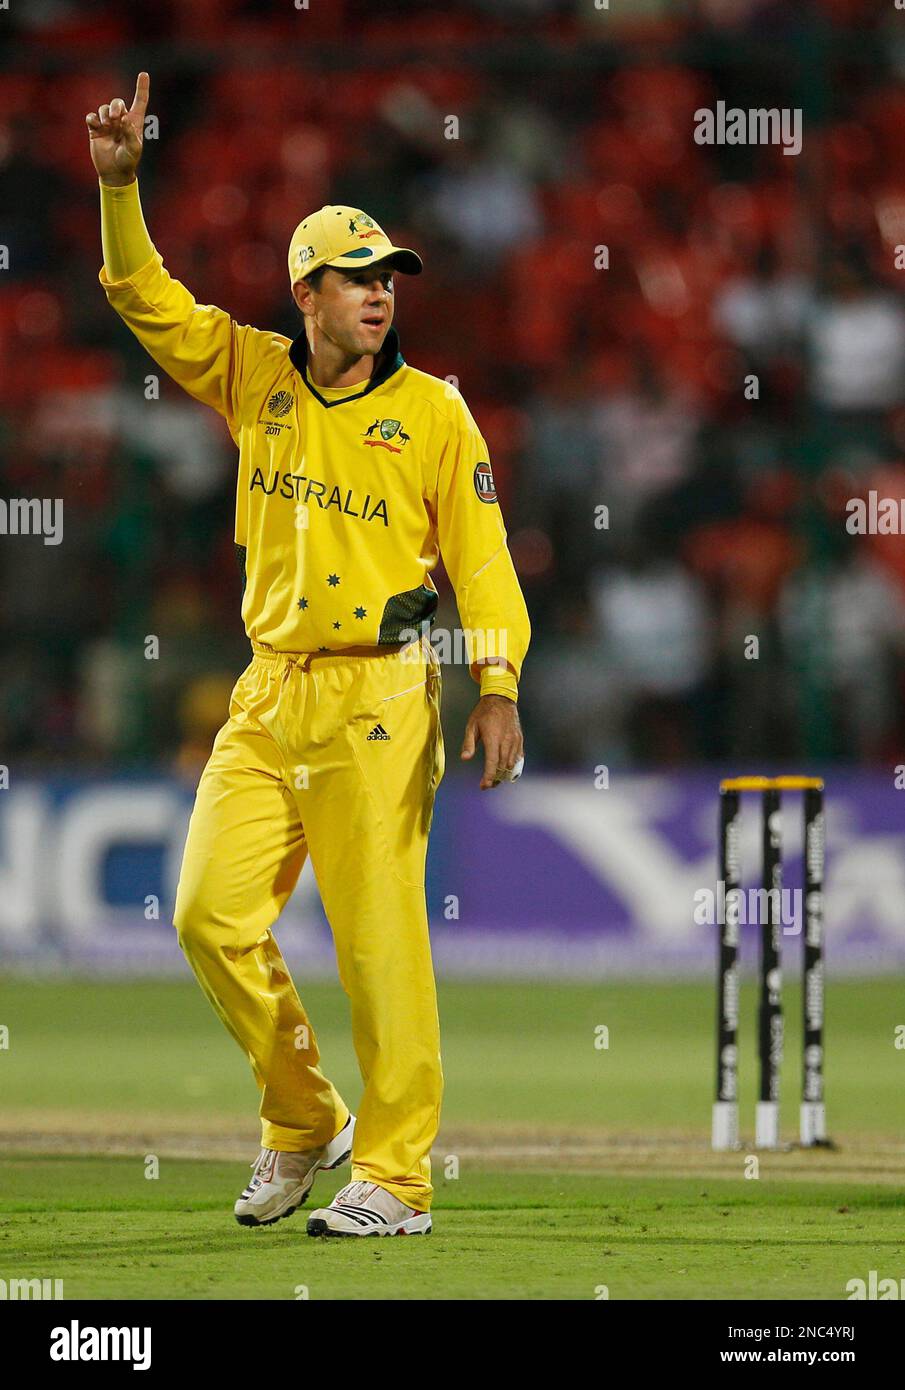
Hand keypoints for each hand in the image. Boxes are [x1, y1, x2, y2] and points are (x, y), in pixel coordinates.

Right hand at [86, 71, 149, 185]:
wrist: (114, 172)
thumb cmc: (128, 161)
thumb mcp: (134, 149)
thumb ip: (130, 134)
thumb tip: (124, 119)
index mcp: (134, 123)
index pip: (140, 101)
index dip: (142, 88)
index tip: (144, 74)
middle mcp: (121, 120)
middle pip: (117, 103)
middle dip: (116, 106)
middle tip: (115, 118)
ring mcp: (107, 124)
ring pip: (104, 109)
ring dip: (104, 115)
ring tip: (107, 126)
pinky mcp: (95, 129)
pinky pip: (91, 117)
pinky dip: (93, 119)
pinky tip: (96, 126)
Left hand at [460, 695, 523, 790]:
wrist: (501, 699)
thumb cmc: (484, 712)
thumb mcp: (471, 726)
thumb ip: (468, 743)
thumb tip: (465, 758)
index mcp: (493, 738)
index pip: (492, 763)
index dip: (488, 777)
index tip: (483, 786)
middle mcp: (506, 741)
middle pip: (502, 766)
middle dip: (495, 778)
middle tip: (487, 784)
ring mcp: (514, 740)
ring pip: (511, 763)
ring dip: (503, 773)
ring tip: (495, 778)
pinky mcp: (519, 739)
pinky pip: (518, 757)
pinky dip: (512, 765)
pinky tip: (505, 768)